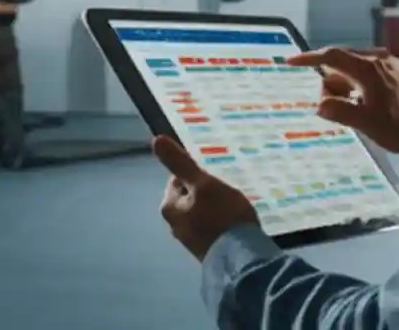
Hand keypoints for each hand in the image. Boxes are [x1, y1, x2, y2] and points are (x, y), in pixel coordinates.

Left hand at [153, 136, 259, 261]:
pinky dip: (222, 223)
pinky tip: (235, 224)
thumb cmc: (222, 216)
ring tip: (234, 209)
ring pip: (202, 212)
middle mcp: (174, 225)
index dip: (198, 176)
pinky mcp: (207, 249)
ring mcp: (190, 240)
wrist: (242, 259)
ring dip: (216, 208)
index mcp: (169, 208)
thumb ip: (180, 163)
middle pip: (191, 196)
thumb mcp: (202, 183)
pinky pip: (212, 227)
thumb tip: (156, 140)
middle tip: (227, 194)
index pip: (178, 179)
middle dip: (208, 193)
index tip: (215, 180)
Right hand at [287, 47, 398, 159]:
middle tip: (334, 111)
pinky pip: (365, 73)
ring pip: (352, 69)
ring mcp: (388, 64)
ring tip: (354, 112)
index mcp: (368, 69)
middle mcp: (377, 59)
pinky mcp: (395, 72)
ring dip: (344, 88)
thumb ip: (339, 111)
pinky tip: (363, 105)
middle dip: (330, 85)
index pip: (331, 57)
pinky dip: (356, 86)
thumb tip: (320, 105)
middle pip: (339, 64)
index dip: (308, 58)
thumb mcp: (367, 124)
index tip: (290, 62)